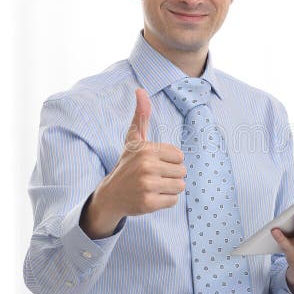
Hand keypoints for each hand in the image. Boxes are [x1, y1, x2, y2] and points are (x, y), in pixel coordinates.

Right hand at [81, 88, 186, 238]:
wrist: (111, 195)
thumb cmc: (127, 164)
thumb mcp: (133, 140)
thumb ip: (140, 115)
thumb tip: (140, 90)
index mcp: (146, 149)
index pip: (180, 156)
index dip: (170, 161)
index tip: (154, 163)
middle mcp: (146, 166)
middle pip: (182, 171)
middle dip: (171, 175)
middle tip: (154, 177)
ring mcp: (147, 186)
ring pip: (180, 186)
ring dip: (170, 188)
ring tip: (153, 186)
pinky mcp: (149, 203)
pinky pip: (173, 201)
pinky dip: (165, 201)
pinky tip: (151, 197)